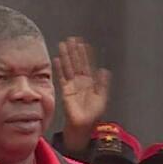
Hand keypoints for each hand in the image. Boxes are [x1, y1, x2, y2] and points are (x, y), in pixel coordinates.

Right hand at [54, 37, 111, 153]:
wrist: (83, 124)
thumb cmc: (92, 113)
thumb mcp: (101, 97)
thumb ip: (102, 84)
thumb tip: (105, 70)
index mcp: (90, 82)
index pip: (87, 64)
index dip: (85, 54)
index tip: (84, 43)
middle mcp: (80, 81)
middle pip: (76, 62)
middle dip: (74, 51)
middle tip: (71, 39)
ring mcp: (71, 84)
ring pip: (68, 67)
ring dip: (66, 56)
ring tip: (63, 45)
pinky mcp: (65, 90)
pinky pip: (61, 76)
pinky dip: (59, 68)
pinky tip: (57, 59)